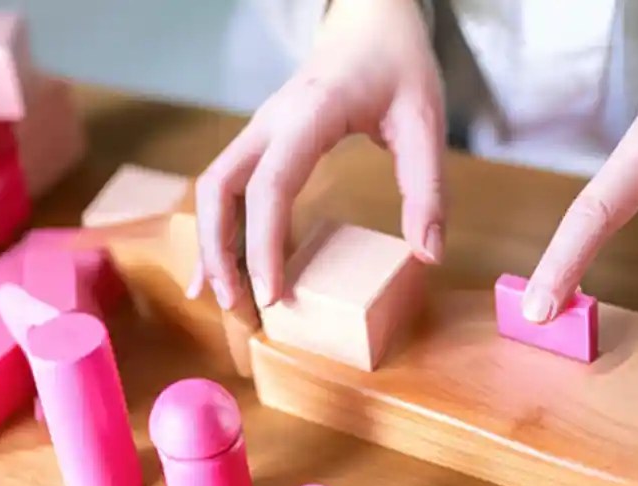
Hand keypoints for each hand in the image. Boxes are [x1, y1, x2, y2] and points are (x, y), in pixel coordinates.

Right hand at [193, 0, 445, 308]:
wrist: (370, 22)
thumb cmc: (397, 65)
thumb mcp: (426, 122)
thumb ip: (427, 189)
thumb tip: (428, 255)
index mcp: (308, 115)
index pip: (270, 186)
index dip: (263, 245)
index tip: (271, 295)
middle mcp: (270, 123)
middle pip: (218, 188)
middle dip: (217, 250)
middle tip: (237, 306)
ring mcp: (259, 131)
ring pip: (213, 188)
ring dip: (210, 242)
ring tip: (221, 296)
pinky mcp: (261, 142)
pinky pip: (226, 186)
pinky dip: (219, 228)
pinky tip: (223, 268)